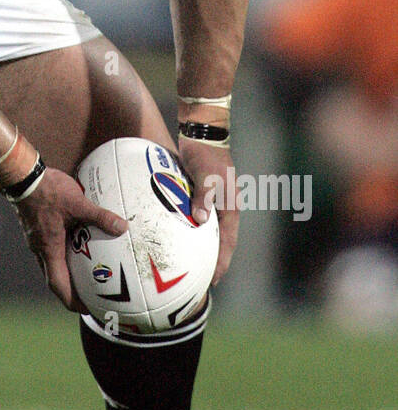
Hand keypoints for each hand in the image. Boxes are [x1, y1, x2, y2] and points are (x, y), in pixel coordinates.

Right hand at [12, 166, 128, 310]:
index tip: (85, 309)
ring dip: (65, 271)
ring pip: (50, 263)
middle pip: (54, 278)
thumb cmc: (48, 191)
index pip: (58, 285)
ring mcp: (35, 238)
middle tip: (88, 295)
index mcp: (49, 249)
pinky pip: (48, 248)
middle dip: (70, 290)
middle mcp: (39, 248)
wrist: (22, 176)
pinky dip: (62, 254)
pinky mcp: (35, 228)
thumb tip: (122, 226)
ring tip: (83, 272)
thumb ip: (100, 216)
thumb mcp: (78, 203)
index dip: (71, 301)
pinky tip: (74, 243)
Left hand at [177, 137, 237, 284]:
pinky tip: (179, 236)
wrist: (203, 128)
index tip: (213, 280)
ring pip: (210, 229)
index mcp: (230, 206)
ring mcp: (216, 198)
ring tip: (191, 263)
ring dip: (203, 246)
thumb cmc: (205, 152)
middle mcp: (226, 205)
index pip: (228, 242)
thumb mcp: (205, 174)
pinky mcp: (204, 191)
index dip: (222, 262)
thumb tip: (201, 221)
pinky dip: (193, 229)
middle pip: (221, 240)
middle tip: (202, 279)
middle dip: (214, 260)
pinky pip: (200, 216)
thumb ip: (204, 196)